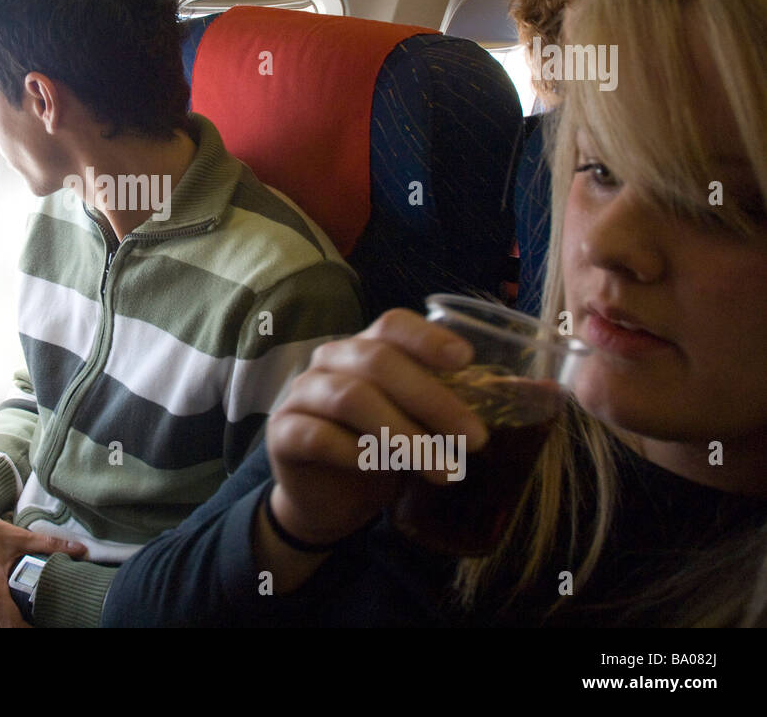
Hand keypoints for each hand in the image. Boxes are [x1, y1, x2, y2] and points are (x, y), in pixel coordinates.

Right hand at [265, 309, 489, 548]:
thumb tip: (541, 393)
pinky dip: (354, 453)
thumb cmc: (380, 452)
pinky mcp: (283, 434)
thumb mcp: (421, 425)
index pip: (393, 324)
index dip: (428, 338)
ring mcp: (301, 395)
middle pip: (377, 361)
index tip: (466, 361)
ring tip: (442, 471)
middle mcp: (329, 362)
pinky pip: (317, 435)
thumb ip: (457, 403)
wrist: (327, 500)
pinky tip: (380, 471)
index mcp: (364, 350)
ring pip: (351, 398)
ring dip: (404, 435)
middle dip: (433, 400)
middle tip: (475, 439)